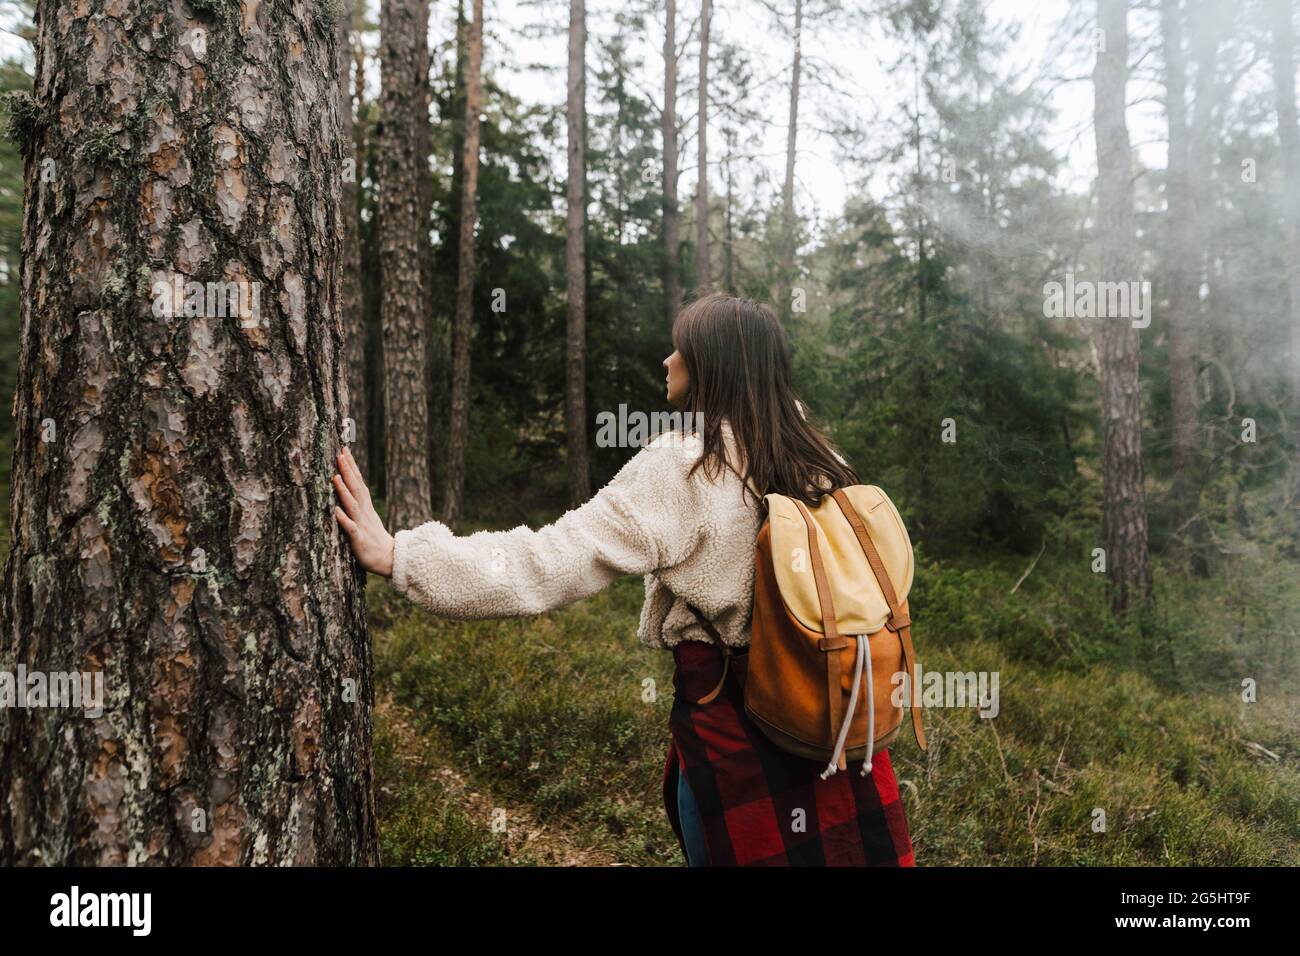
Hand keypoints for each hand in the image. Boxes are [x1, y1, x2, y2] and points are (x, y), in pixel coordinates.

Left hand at [333, 447, 394, 576]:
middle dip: (348, 471)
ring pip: (352, 505)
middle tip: (340, 454)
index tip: (344, 450)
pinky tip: (335, 510)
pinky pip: (351, 528)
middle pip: (356, 488)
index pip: (358, 482)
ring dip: (344, 491)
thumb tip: (349, 488)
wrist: (389, 559)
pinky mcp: (359, 539)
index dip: (351, 466)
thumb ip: (357, 504)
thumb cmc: (374, 539)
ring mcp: (362, 525)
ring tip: (335, 476)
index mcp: (366, 507)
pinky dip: (343, 518)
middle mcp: (364, 512)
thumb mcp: (367, 518)